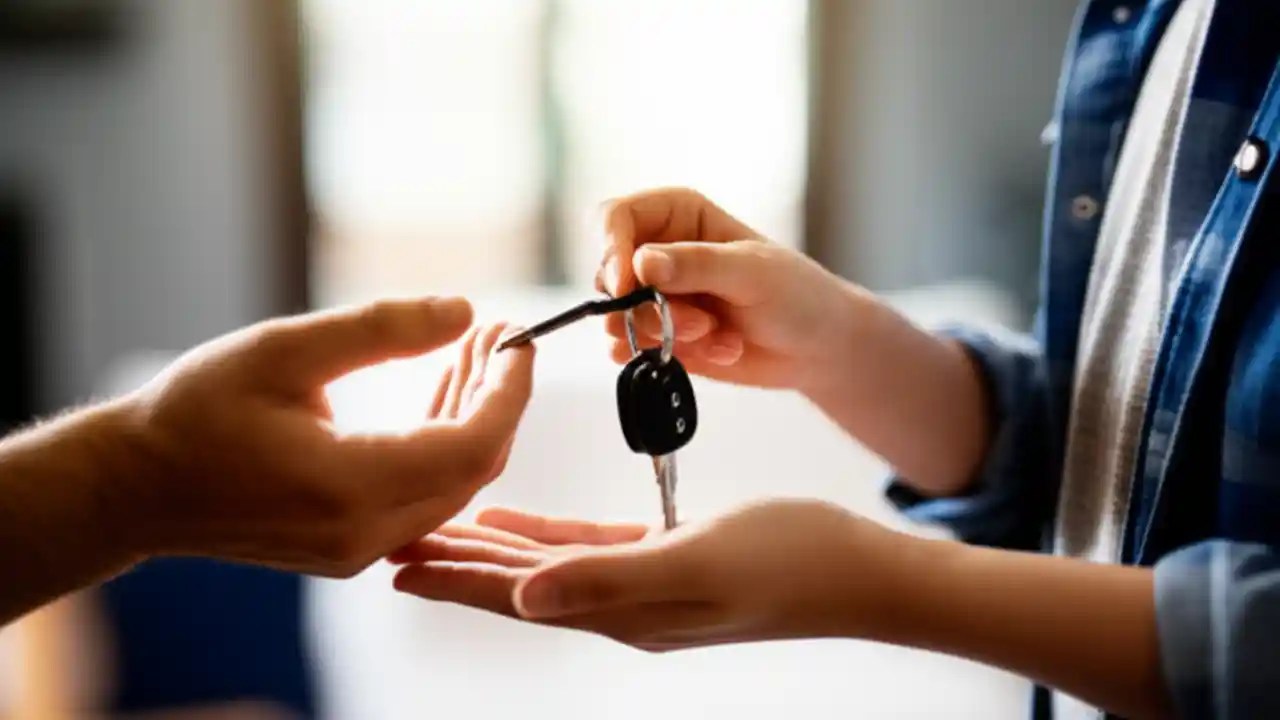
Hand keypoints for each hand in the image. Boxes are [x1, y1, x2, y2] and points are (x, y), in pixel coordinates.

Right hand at [117, 298, 534, 576]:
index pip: (472, 446)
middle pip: (472, 468)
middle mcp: (365, 534)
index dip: (509, 391)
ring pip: (451, 482)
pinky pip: (423, 495)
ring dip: (471, 416)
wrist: (137, 486)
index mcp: (351, 489)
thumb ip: (380, 330)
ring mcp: (360, 550)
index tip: (519, 337)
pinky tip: (441, 390)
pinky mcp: (352, 546)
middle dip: (497, 398)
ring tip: (473, 347)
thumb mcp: (285, 350)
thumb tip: (462, 311)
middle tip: (498, 333)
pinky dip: (441, 442)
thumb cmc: (196, 412)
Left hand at [390, 498, 909, 650]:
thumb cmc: (790, 561)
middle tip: (396, 539)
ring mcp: (645, 584)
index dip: (457, 578)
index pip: (518, 594)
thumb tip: (522, 598)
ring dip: (491, 548)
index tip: (395, 563)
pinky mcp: (667, 559)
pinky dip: (544, 533)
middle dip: (457, 561)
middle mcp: (623, 604)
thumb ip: (608, 579)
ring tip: (440, 531)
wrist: (857, 572)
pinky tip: (517, 520)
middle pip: (518, 581)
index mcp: (622, 608)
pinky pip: (586, 547)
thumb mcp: (698, 563)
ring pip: (545, 563)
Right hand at [596, 188, 868, 390]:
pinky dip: (667, 357)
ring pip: (618, 317)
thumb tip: (641, 263)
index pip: (614, 218)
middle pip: (609, 275)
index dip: (611, 250)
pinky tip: (715, 351)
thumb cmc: (796, 293)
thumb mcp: (752, 272)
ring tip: (717, 336)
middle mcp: (658, 252)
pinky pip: (630, 350)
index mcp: (676, 215)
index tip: (628, 285)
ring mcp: (655, 297)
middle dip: (649, 308)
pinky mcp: (658, 336)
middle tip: (700, 323)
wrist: (816, 347)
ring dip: (664, 335)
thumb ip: (696, 264)